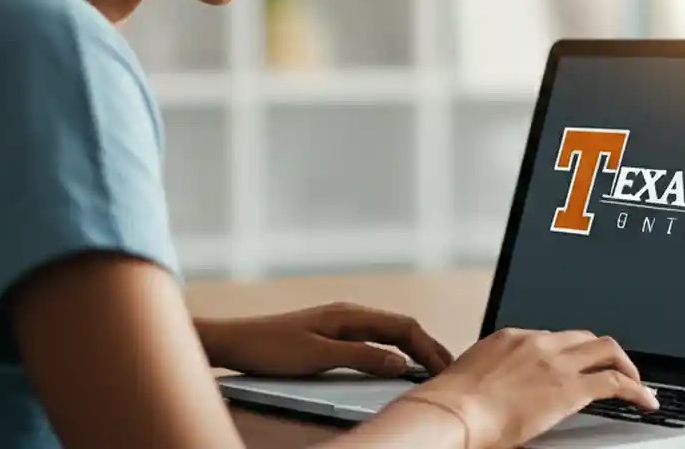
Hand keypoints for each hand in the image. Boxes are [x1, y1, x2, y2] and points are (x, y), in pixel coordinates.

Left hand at [196, 302, 453, 377]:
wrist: (233, 341)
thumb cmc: (269, 348)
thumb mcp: (318, 356)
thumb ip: (361, 357)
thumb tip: (401, 363)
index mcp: (351, 314)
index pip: (404, 327)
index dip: (429, 347)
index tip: (447, 368)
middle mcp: (350, 314)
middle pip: (402, 328)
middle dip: (429, 347)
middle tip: (451, 370)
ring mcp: (342, 323)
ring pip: (390, 334)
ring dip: (414, 350)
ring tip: (433, 369)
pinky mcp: (332, 335)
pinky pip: (375, 341)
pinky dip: (395, 352)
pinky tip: (398, 366)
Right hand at [398, 328, 658, 448]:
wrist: (452, 413)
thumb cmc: (452, 405)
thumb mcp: (474, 378)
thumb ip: (495, 376)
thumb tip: (500, 392)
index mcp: (512, 338)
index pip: (553, 337)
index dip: (571, 352)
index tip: (577, 365)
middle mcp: (537, 342)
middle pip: (584, 336)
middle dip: (603, 353)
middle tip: (615, 369)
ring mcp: (556, 362)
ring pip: (606, 350)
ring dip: (625, 366)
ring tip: (635, 383)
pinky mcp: (570, 387)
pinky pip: (614, 382)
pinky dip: (635, 390)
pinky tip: (644, 401)